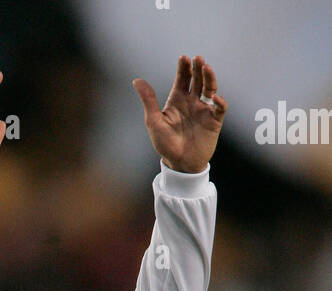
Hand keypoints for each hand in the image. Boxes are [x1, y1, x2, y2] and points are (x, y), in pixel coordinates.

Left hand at [133, 55, 226, 173]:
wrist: (180, 164)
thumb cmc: (165, 144)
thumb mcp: (154, 121)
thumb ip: (148, 100)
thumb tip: (137, 80)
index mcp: (177, 100)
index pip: (182, 78)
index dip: (184, 67)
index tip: (183, 58)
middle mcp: (192, 102)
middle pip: (197, 80)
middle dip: (198, 68)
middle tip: (198, 59)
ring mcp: (203, 110)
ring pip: (210, 88)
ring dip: (209, 78)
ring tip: (207, 68)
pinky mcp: (214, 121)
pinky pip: (220, 108)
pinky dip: (220, 102)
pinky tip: (214, 98)